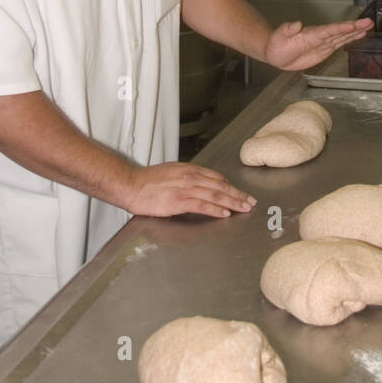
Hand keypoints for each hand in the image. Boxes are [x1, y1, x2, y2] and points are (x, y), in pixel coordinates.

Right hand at [125, 163, 256, 218]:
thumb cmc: (147, 181)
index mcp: (189, 169)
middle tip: (251, 202)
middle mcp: (190, 177)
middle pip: (220, 186)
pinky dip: (216, 209)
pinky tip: (225, 213)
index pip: (216, 177)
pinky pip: (202, 205)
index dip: (231, 186)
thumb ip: (187, 177)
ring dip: (233, 202)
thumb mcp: (171, 172)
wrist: (131, 185)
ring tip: (244, 208)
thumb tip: (199, 184)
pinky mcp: (179, 201)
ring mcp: (185, 188)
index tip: (240, 192)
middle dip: (238, 194)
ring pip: (215, 195)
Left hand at [264, 17, 374, 70]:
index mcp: (311, 34)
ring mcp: (323, 42)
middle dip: (355, 27)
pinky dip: (351, 39)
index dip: (341, 29)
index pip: (329, 31)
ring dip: (356, 32)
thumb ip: (287, 29)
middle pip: (340, 31)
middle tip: (369, 22)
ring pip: (343, 36)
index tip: (353, 26)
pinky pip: (340, 43)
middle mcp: (320, 37)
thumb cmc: (277, 44)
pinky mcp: (324, 49)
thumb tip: (296, 23)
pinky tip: (359, 35)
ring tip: (369, 26)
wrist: (276, 52)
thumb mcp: (279, 36)